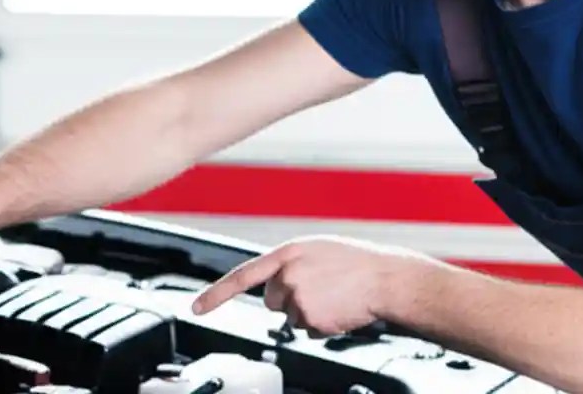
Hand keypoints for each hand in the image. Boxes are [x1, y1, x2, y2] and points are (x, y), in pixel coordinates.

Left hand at [191, 235, 424, 336]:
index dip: (216, 294)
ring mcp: (298, 298)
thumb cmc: (357, 263)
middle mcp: (288, 275)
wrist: (387, 278)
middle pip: (272, 301)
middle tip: (321, 289)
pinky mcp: (311, 319)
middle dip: (291, 299)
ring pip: (291, 318)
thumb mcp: (317, 250)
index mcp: (287, 253)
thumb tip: (274, 283)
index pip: (242, 276)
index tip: (196, 308)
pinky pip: (307, 332)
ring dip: (310, 313)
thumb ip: (291, 262)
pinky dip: (322, 326)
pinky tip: (339, 310)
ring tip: (335, 297)